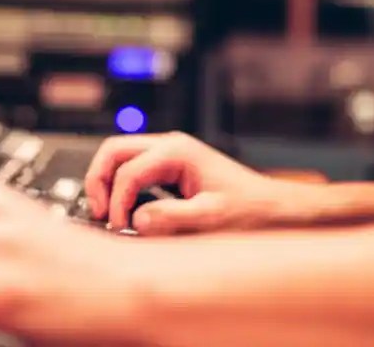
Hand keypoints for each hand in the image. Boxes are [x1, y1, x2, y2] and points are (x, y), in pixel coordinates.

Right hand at [84, 131, 290, 235]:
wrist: (275, 209)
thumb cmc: (250, 212)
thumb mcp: (211, 219)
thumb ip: (172, 218)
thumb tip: (135, 220)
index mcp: (177, 151)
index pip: (128, 172)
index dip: (117, 202)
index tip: (118, 228)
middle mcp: (171, 145)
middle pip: (114, 151)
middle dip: (100, 181)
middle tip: (99, 214)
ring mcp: (170, 153)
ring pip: (120, 157)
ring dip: (108, 183)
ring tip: (108, 214)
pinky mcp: (171, 166)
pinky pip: (134, 168)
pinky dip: (122, 186)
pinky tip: (125, 211)